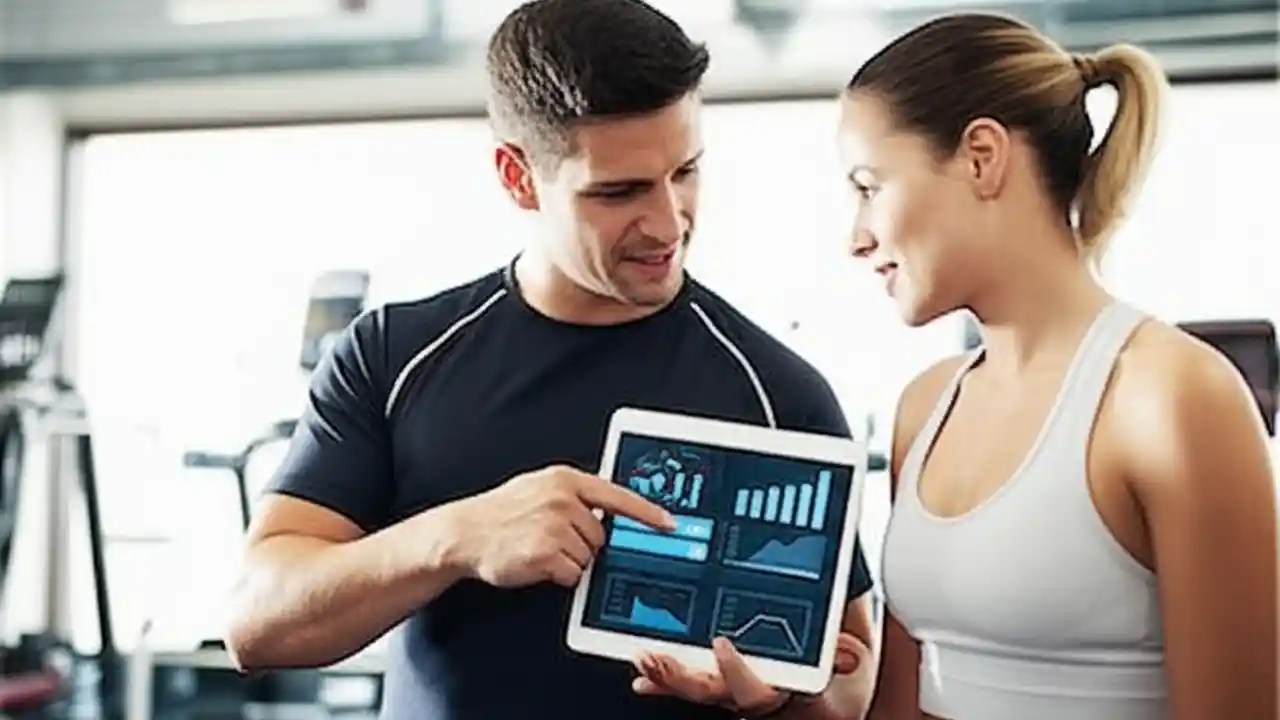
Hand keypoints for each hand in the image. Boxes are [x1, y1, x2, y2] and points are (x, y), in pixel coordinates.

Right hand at [447, 464, 674, 588]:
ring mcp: (554, 526)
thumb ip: (572, 495)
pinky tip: (536, 563)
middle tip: (553, 540)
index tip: (669, 524)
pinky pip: (572, 574)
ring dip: (569, 560)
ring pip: (588, 557)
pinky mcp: (545, 553)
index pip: (618, 495)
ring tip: (540, 549)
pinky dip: (558, 575)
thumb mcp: (538, 488)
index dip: (647, 513)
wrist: (463, 534)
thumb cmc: (500, 513)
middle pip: (602, 535)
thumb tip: (606, 511)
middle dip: (584, 544)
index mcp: (564, 479)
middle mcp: (562, 499)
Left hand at [632, 634, 865, 715]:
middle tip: (657, 655)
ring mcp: (732, 691)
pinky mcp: (718, 682)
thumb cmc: (837, 670)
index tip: (722, 643)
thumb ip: (848, 655)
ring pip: (697, 690)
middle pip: (714, 694)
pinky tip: (643, 677)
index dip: (737, 672)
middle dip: (683, 678)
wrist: (829, 692)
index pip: (758, 691)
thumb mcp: (853, 661)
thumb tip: (847, 654)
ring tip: (643, 657)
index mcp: (786, 692)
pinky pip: (688, 687)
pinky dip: (663, 682)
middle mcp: (754, 697)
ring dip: (667, 676)